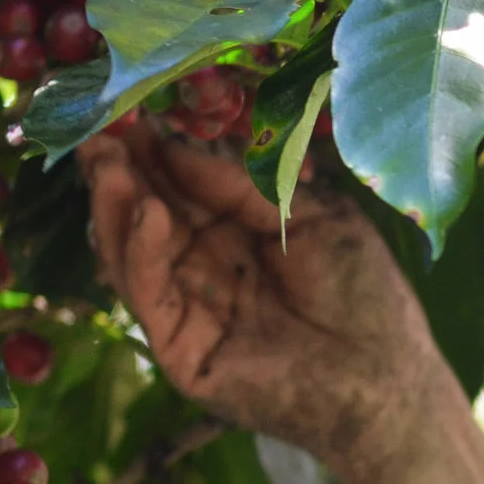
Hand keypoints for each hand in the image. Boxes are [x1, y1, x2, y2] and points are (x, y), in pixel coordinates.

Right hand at [78, 128, 459, 483]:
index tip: (127, 105)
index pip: (182, 187)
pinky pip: (149, 294)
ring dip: (117, 203)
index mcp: (238, 235)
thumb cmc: (365, 295)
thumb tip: (172, 144)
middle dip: (121, 169)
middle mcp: (205, 270)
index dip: (154, 150)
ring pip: (134, 251)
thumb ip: (244, 186)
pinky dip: (141, 250)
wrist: (388, 378)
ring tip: (106, 157)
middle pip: (147, 214)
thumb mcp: (312, 217)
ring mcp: (188, 310)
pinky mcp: (179, 350)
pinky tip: (147, 210)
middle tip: (96, 123)